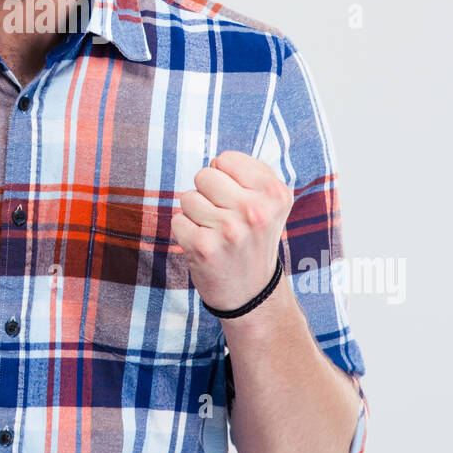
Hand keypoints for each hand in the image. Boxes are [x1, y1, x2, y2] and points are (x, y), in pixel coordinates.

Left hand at [170, 150, 293, 311]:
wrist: (253, 293)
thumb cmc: (254, 238)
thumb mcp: (270, 203)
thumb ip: (250, 174)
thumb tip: (217, 161)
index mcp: (275, 193)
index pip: (224, 160)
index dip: (224, 178)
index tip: (236, 200)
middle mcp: (255, 210)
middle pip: (204, 175)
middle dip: (208, 194)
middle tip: (225, 220)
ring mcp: (229, 230)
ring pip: (188, 198)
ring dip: (196, 215)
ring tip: (216, 234)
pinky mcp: (204, 248)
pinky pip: (177, 221)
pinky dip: (186, 233)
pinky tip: (205, 247)